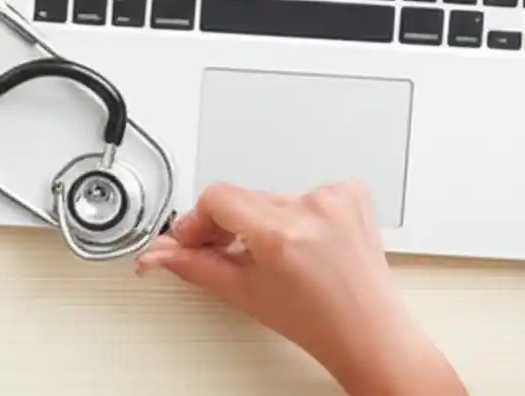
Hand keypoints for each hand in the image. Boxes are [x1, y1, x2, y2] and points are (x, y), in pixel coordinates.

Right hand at [136, 183, 465, 395]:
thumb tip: (156, 254)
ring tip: (273, 255)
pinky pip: (302, 192)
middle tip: (228, 254)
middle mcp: (312, 209)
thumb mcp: (242, 293)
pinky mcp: (350, 193)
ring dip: (261, 220)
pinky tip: (302, 242)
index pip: (216, 197)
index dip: (196, 221)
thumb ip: (192, 265)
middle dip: (227, 225)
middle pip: (241, 198)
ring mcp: (336, 199)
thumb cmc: (317, 322)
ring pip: (269, 196)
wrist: (368, 332)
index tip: (192, 239)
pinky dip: (295, 213)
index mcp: (282, 234)